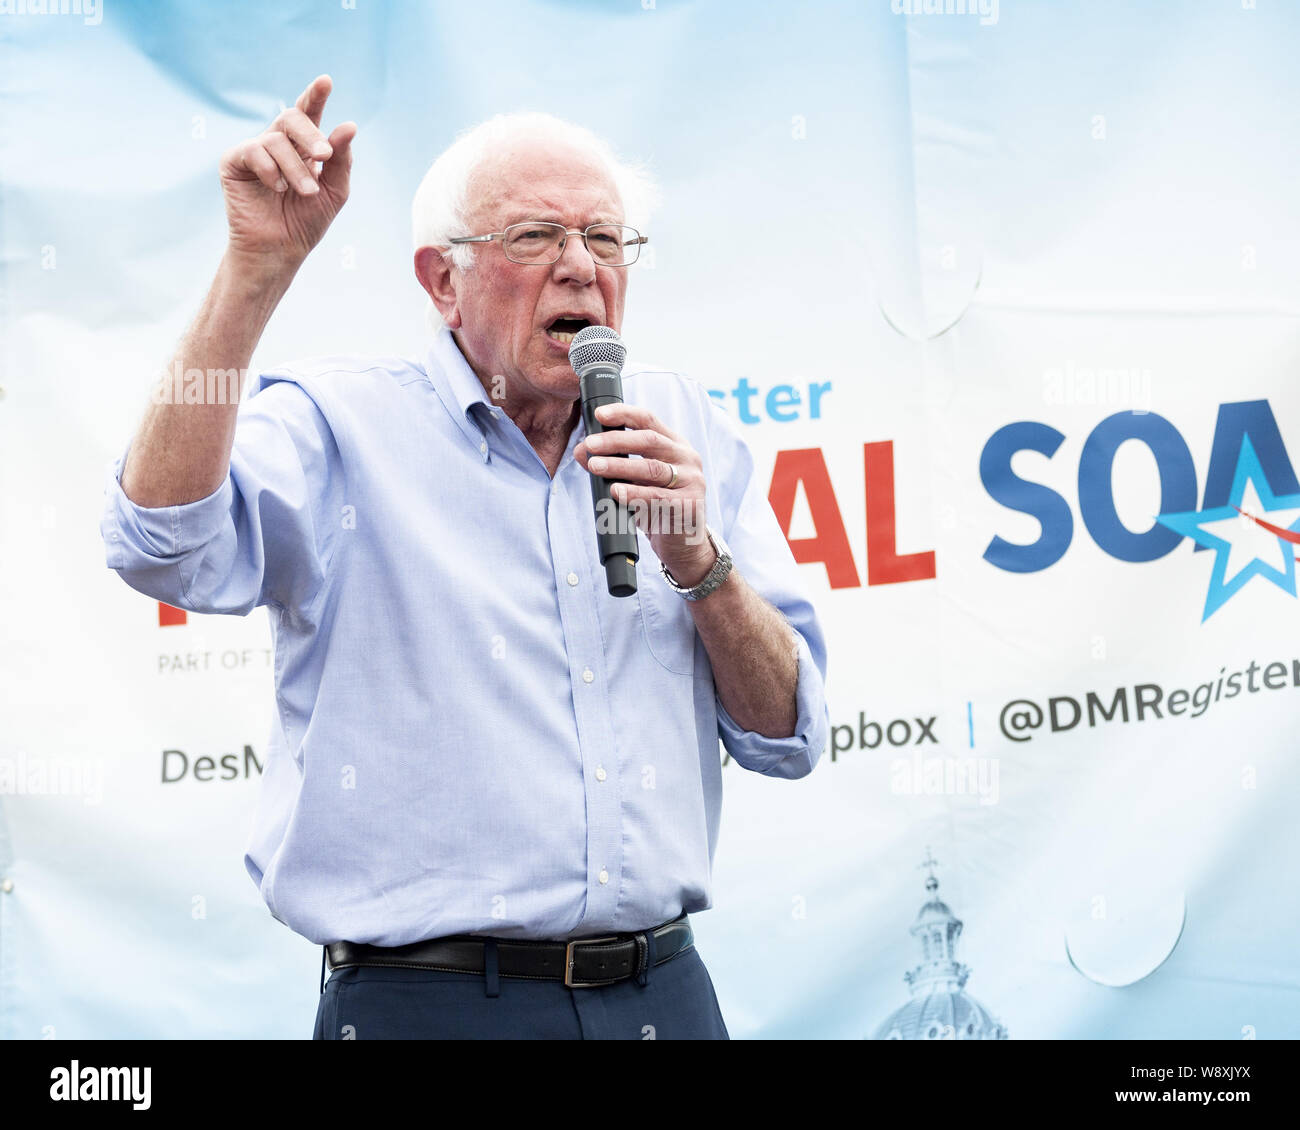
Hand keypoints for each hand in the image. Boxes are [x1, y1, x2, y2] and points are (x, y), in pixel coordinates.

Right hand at [218, 74, 356, 270]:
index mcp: (301, 147)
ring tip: (304, 192)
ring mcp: (254, 150)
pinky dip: (271, 170)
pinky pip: (254, 151)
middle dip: (310, 134)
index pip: (308, 113)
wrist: (280, 250)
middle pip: (292, 117)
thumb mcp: (333, 191)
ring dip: (296, 168)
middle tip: (324, 155)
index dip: (316, 96)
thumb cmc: (306, 222)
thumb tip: (349, 126)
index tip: (326, 81)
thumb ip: (341, 161)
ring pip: (276, 140)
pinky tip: (277, 188)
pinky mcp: (233, 161)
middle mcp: (276, 143)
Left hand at [574, 403, 716, 586]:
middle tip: (590, 444)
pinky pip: (657, 497)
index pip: (649, 420)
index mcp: (675, 444)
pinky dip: (634, 493)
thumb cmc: (657, 507)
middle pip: (649, 441)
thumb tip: (581, 450)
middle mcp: (687, 458)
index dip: (624, 414)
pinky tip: (616, 491)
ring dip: (619, 466)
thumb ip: (612, 463)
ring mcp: (691, 481)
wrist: (682, 544)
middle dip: (616, 441)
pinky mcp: (689, 505)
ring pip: (651, 468)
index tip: (599, 415)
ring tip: (595, 466)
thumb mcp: (635, 481)